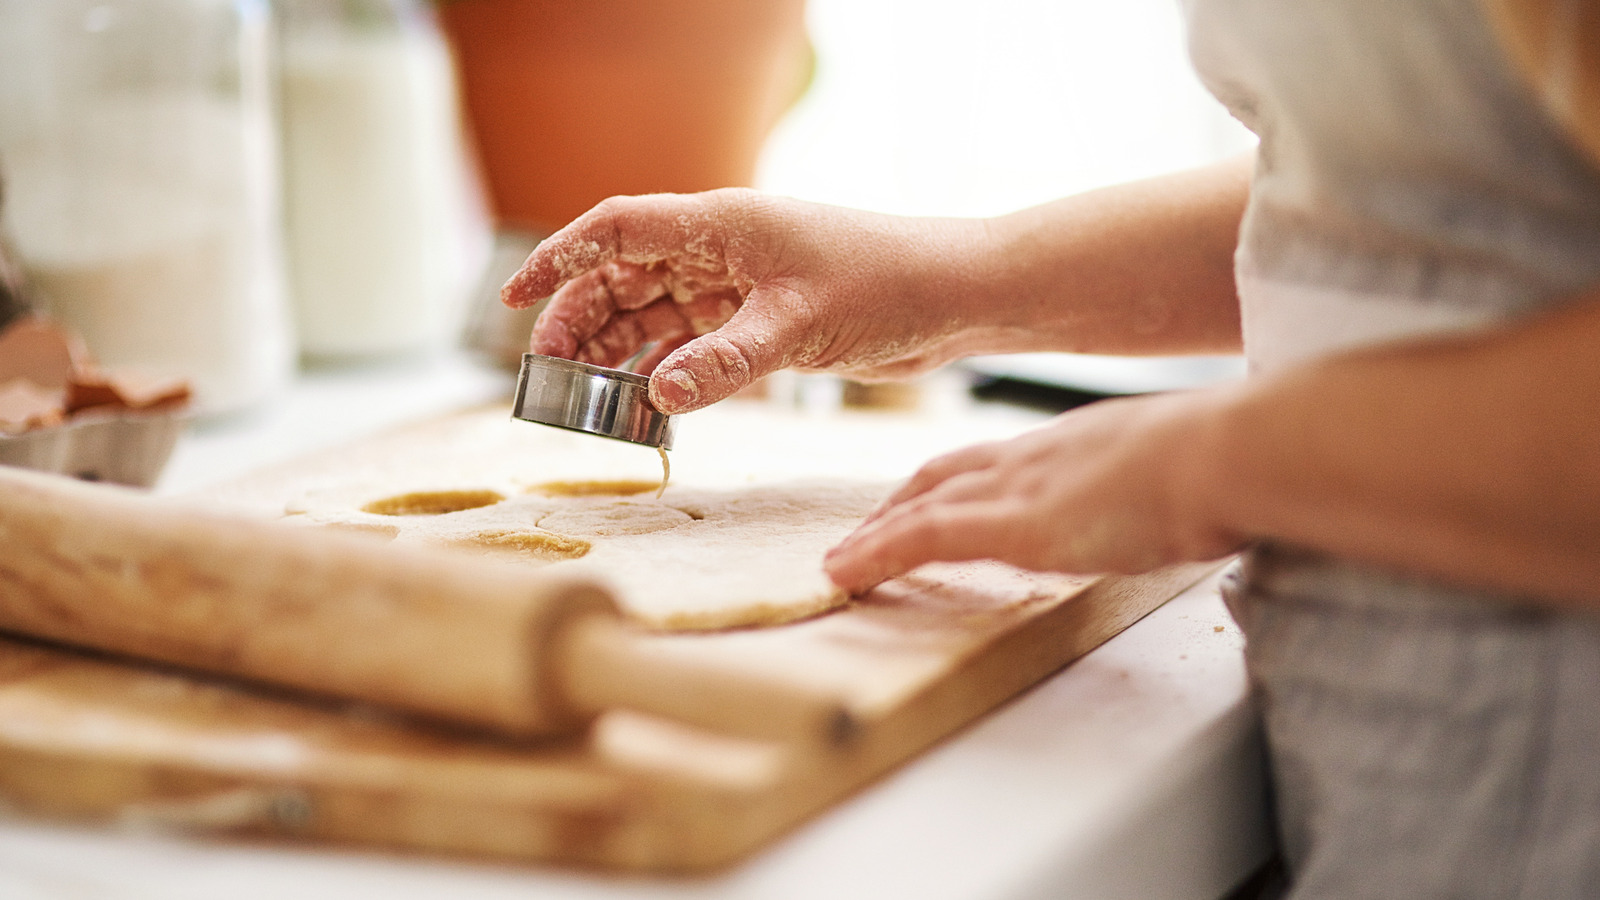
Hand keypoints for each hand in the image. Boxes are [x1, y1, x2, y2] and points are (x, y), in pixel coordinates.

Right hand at [502, 189, 987, 412]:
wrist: (953, 298)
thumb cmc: (886, 284)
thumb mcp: (800, 324)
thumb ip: (726, 361)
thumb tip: (658, 394)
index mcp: (721, 225)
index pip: (616, 229)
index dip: (559, 258)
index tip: (512, 296)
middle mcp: (721, 251)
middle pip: (624, 277)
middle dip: (580, 320)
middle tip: (549, 372)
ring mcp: (740, 287)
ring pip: (655, 314)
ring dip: (619, 351)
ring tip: (587, 395)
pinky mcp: (762, 322)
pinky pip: (692, 344)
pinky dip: (665, 372)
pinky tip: (646, 404)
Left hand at [823, 388, 1244, 592]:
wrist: (1224, 454)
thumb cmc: (1226, 464)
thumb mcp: (1186, 472)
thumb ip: (1167, 491)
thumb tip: (1192, 512)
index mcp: (1073, 444)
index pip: (993, 460)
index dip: (952, 481)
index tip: (928, 500)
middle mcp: (1033, 457)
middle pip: (943, 475)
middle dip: (900, 502)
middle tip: (865, 532)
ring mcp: (1017, 487)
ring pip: (922, 504)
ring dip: (876, 533)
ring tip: (842, 561)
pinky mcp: (1010, 523)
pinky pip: (922, 537)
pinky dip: (878, 553)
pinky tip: (844, 572)